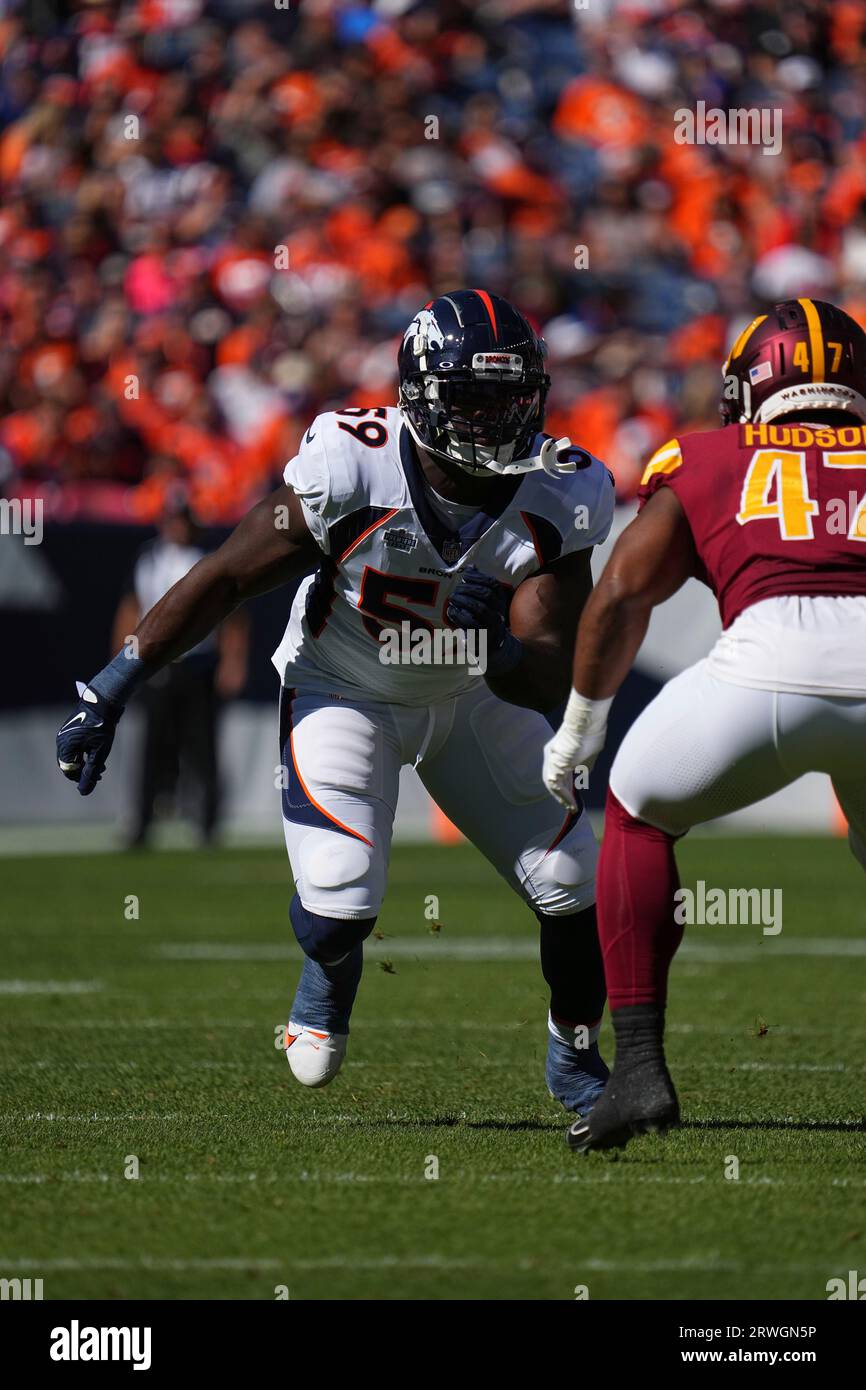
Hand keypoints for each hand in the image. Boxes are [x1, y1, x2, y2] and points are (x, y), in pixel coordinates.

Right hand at [56, 682, 123, 795]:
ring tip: (101, 767)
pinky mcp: (71, 730)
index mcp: (65, 746)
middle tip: (100, 774)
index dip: (81, 777)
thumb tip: (84, 792)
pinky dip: (84, 753)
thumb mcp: (99, 752)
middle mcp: (61, 740)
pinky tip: (96, 754)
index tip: (96, 778)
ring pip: (72, 755)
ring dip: (85, 763)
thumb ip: (91, 772)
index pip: (68, 770)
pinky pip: (74, 747)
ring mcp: (65, 734)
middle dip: (84, 771)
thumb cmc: (102, 727)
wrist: (103, 702)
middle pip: (69, 763)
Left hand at [445, 566, 520, 675]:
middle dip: (469, 589)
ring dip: (464, 601)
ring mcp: (492, 626)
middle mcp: (499, 613)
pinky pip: (471, 625)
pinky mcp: (482, 638)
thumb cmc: (486, 621)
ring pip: (479, 609)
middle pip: (486, 595)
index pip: (493, 584)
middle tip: (456, 590)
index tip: (465, 575)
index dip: (478, 577)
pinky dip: (459, 616)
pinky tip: (451, 611)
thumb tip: (471, 567)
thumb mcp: (488, 604)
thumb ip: (480, 585)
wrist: (496, 649)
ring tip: (452, 599)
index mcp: (500, 601)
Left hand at [542, 690, 611, 809]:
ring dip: (563, 798)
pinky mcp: (554, 764)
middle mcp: (552, 754)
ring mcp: (551, 759)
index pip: (561, 772)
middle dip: (563, 795)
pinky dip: (564, 796)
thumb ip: (585, 765)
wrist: (587, 722)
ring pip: (554, 784)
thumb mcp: (590, 753)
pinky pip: (557, 785)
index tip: (574, 797)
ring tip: (571, 808)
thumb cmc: (591, 732)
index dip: (568, 786)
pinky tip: (571, 803)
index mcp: (559, 750)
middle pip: (555, 779)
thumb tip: (583, 775)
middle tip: (570, 807)